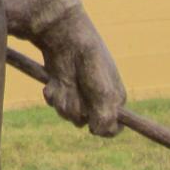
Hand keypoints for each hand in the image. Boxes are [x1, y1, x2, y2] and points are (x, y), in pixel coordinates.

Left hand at [37, 8, 125, 136]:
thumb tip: (95, 132)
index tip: (96, 126)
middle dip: (80, 111)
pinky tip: (55, 79)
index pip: (116, 127)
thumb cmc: (91, 62)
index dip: (107, 128)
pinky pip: (54, 103)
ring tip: (67, 81)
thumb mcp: (105, 93)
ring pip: (68, 115)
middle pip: (87, 124)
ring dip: (65, 100)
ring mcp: (76, 94)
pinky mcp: (59, 87)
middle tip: (79, 92)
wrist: (65, 38)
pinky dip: (53, 93)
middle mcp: (96, 99)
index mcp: (114, 98)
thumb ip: (106, 118)